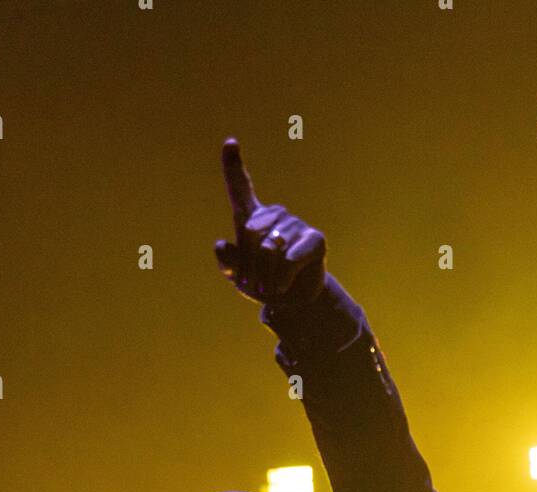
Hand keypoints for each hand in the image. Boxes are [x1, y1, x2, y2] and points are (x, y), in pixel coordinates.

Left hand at [214, 137, 326, 305]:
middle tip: (253, 282)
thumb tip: (221, 245)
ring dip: (264, 276)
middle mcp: (275, 215)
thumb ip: (227, 261)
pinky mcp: (315, 239)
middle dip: (248, 263)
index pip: (240, 188)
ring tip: (269, 286)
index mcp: (252, 218)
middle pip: (249, 231)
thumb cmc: (264, 284)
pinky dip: (281, 279)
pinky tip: (283, 285)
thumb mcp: (239, 275)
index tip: (230, 142)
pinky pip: (288, 259)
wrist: (293, 303)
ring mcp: (296, 224)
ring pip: (268, 249)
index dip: (233, 165)